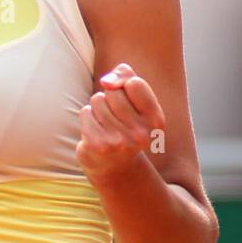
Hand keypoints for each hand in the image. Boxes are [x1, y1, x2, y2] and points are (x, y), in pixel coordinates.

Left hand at [77, 62, 165, 180]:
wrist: (113, 165)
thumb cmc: (124, 124)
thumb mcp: (134, 101)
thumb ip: (126, 77)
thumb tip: (107, 81)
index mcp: (156, 121)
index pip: (134, 83)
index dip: (124, 86)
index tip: (127, 100)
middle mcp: (141, 134)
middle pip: (113, 91)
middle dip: (109, 98)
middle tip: (114, 117)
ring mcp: (120, 141)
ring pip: (97, 100)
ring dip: (97, 108)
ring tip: (105, 124)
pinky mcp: (98, 145)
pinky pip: (85, 112)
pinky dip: (87, 117)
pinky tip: (95, 131)